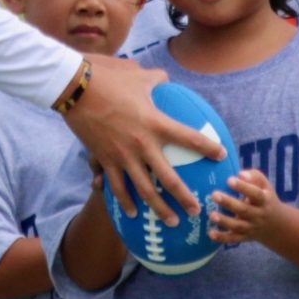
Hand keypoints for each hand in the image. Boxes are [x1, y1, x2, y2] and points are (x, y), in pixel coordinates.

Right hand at [61, 55, 223, 223]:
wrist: (77, 90)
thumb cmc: (110, 79)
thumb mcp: (140, 76)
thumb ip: (158, 79)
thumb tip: (166, 78)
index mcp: (156, 123)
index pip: (190, 138)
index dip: (209, 147)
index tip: (222, 155)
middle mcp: (142, 144)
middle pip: (169, 178)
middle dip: (184, 197)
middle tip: (197, 210)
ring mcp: (122, 156)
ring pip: (144, 190)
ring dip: (159, 208)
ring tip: (171, 221)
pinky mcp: (104, 160)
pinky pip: (117, 186)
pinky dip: (125, 201)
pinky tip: (133, 213)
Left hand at [208, 169, 284, 244]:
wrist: (277, 225)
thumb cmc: (266, 198)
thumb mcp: (266, 186)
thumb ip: (254, 176)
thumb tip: (240, 174)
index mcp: (264, 200)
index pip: (255, 194)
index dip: (243, 187)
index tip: (229, 180)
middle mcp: (258, 215)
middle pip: (244, 210)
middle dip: (228, 203)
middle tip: (214, 194)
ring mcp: (251, 227)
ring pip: (238, 226)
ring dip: (224, 221)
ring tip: (212, 215)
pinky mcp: (244, 237)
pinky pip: (233, 239)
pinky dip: (222, 238)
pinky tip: (211, 233)